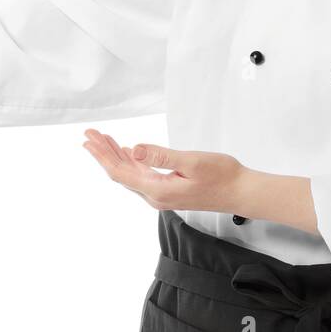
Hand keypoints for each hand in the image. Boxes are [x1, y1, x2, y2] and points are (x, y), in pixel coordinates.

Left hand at [81, 128, 250, 213]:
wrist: (241, 192)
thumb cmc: (222, 176)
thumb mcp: (191, 161)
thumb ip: (160, 156)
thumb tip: (133, 150)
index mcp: (157, 190)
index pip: (120, 172)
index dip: (102, 155)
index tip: (90, 139)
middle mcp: (156, 196)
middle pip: (121, 174)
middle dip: (103, 153)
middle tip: (89, 135)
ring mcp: (162, 195)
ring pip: (130, 175)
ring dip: (116, 156)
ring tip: (103, 140)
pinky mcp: (169, 191)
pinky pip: (142, 176)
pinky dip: (131, 162)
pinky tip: (127, 153)